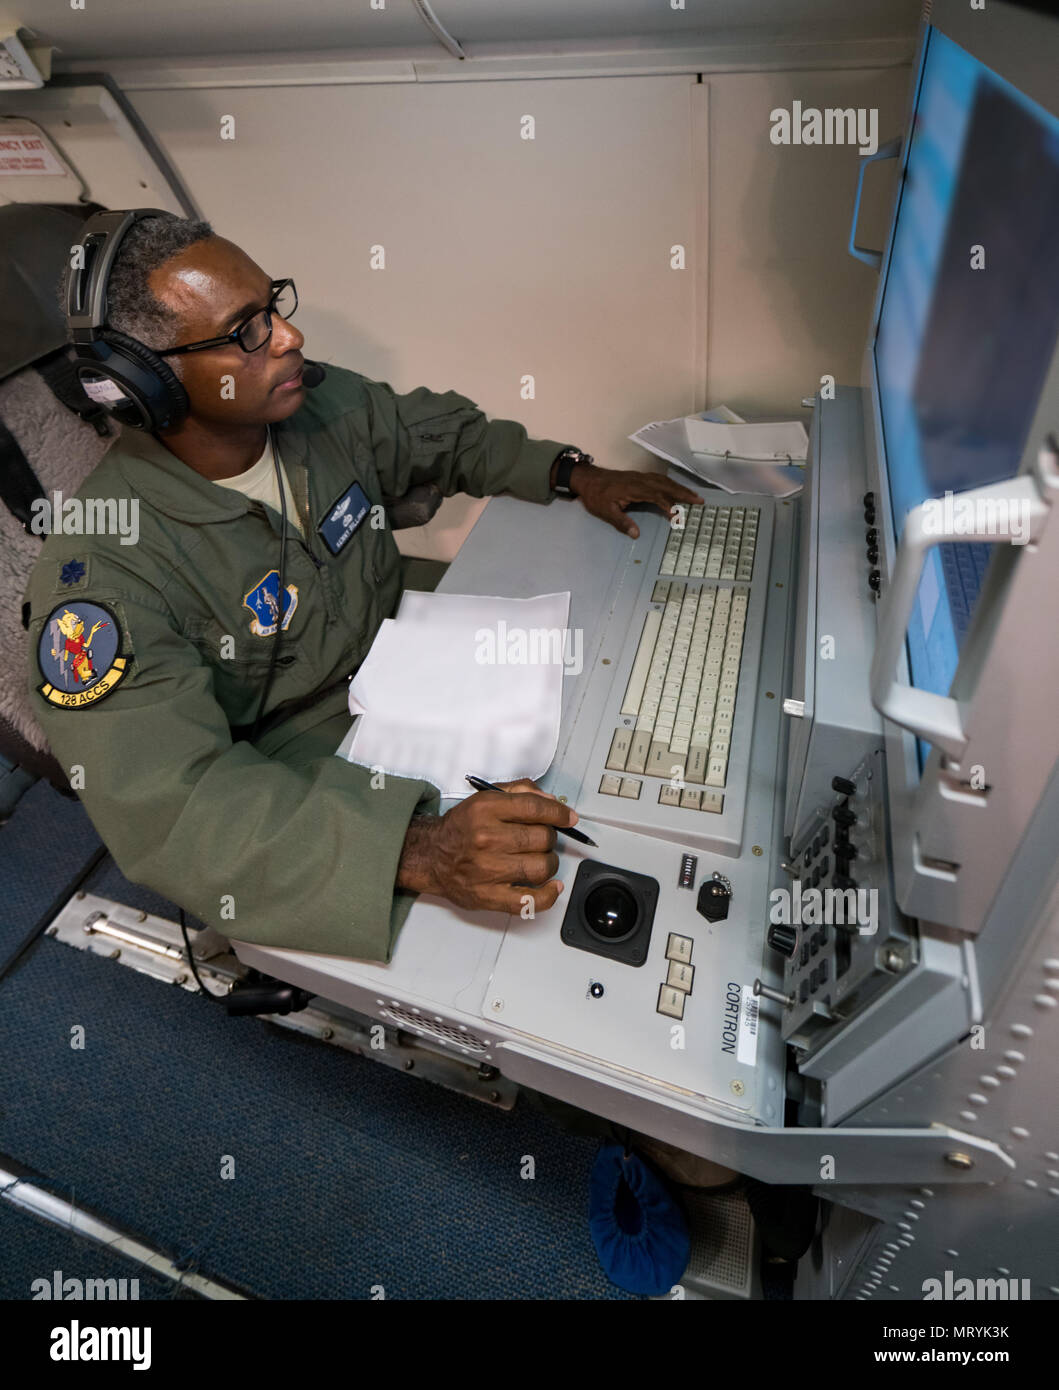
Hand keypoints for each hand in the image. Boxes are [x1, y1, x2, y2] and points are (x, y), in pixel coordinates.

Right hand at [396, 778, 575, 914]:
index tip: (568, 818)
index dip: (559, 813)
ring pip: (542, 867)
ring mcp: (488, 870)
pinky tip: (551, 887)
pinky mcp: (488, 896)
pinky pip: (529, 901)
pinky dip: (547, 895)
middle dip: (548, 837)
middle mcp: (486, 839)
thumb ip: (520, 792)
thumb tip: (550, 801)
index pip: (535, 808)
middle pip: (543, 838)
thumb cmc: (460, 829)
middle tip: (540, 839)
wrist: (430, 856)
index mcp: (485, 810)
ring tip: (538, 859)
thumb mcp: (485, 798)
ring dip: (548, 863)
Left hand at [570, 464, 702, 537]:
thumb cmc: (595, 496)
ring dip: (680, 488)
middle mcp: (641, 480)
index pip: (656, 496)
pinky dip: (671, 484)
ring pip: (665, 481)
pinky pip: (659, 479)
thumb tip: (635, 534)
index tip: (676, 517)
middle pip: (666, 485)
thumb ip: (621, 522)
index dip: (667, 506)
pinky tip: (676, 489)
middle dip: (683, 493)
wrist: (587, 478)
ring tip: (693, 496)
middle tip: (699, 501)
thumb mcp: (604, 511)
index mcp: (634, 488)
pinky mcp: (639, 477)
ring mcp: (641, 477)